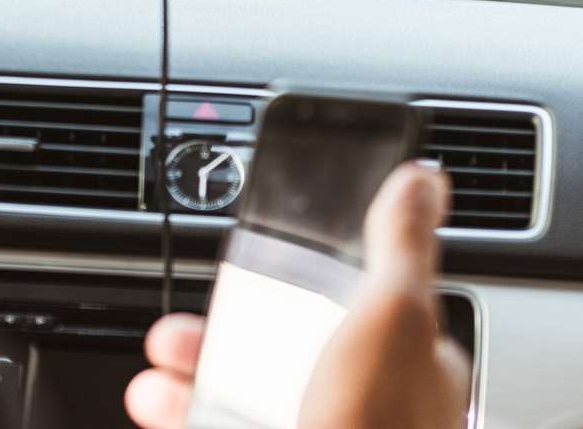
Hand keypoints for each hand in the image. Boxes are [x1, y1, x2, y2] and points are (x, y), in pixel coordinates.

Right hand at [125, 161, 469, 428]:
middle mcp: (372, 413)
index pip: (361, 303)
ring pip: (251, 398)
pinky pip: (224, 423)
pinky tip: (162, 406)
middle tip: (184, 325)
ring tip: (159, 370)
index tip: (260, 258)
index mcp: (411, 367)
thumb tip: (423, 177)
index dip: (308, 275)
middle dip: (229, 329)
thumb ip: (400, 245)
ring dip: (196, 377)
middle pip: (292, 352)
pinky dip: (187, 413)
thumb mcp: (390, 318)